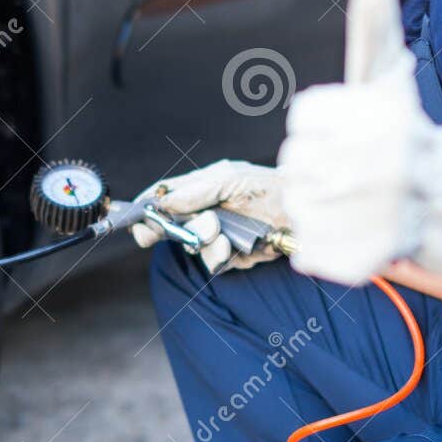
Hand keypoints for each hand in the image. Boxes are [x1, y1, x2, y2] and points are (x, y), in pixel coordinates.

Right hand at [130, 159, 286, 273]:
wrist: (304, 214)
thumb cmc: (270, 187)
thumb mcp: (231, 179)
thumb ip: (196, 189)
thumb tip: (164, 200)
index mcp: (200, 188)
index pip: (164, 197)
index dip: (147, 208)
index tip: (137, 218)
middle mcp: (205, 212)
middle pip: (170, 226)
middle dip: (172, 229)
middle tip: (173, 230)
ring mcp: (217, 235)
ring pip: (192, 247)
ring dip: (203, 241)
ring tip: (222, 233)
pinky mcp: (231, 257)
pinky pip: (213, 263)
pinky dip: (220, 256)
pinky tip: (234, 247)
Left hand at [276, 0, 441, 284]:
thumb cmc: (414, 134)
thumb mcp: (392, 78)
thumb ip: (375, 28)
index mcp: (377, 116)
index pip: (302, 120)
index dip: (324, 128)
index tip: (355, 135)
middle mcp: (378, 164)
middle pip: (295, 165)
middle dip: (322, 168)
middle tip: (360, 173)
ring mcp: (374, 217)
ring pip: (299, 209)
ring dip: (323, 208)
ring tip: (361, 202)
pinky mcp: (367, 260)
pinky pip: (310, 253)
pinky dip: (328, 247)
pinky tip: (360, 232)